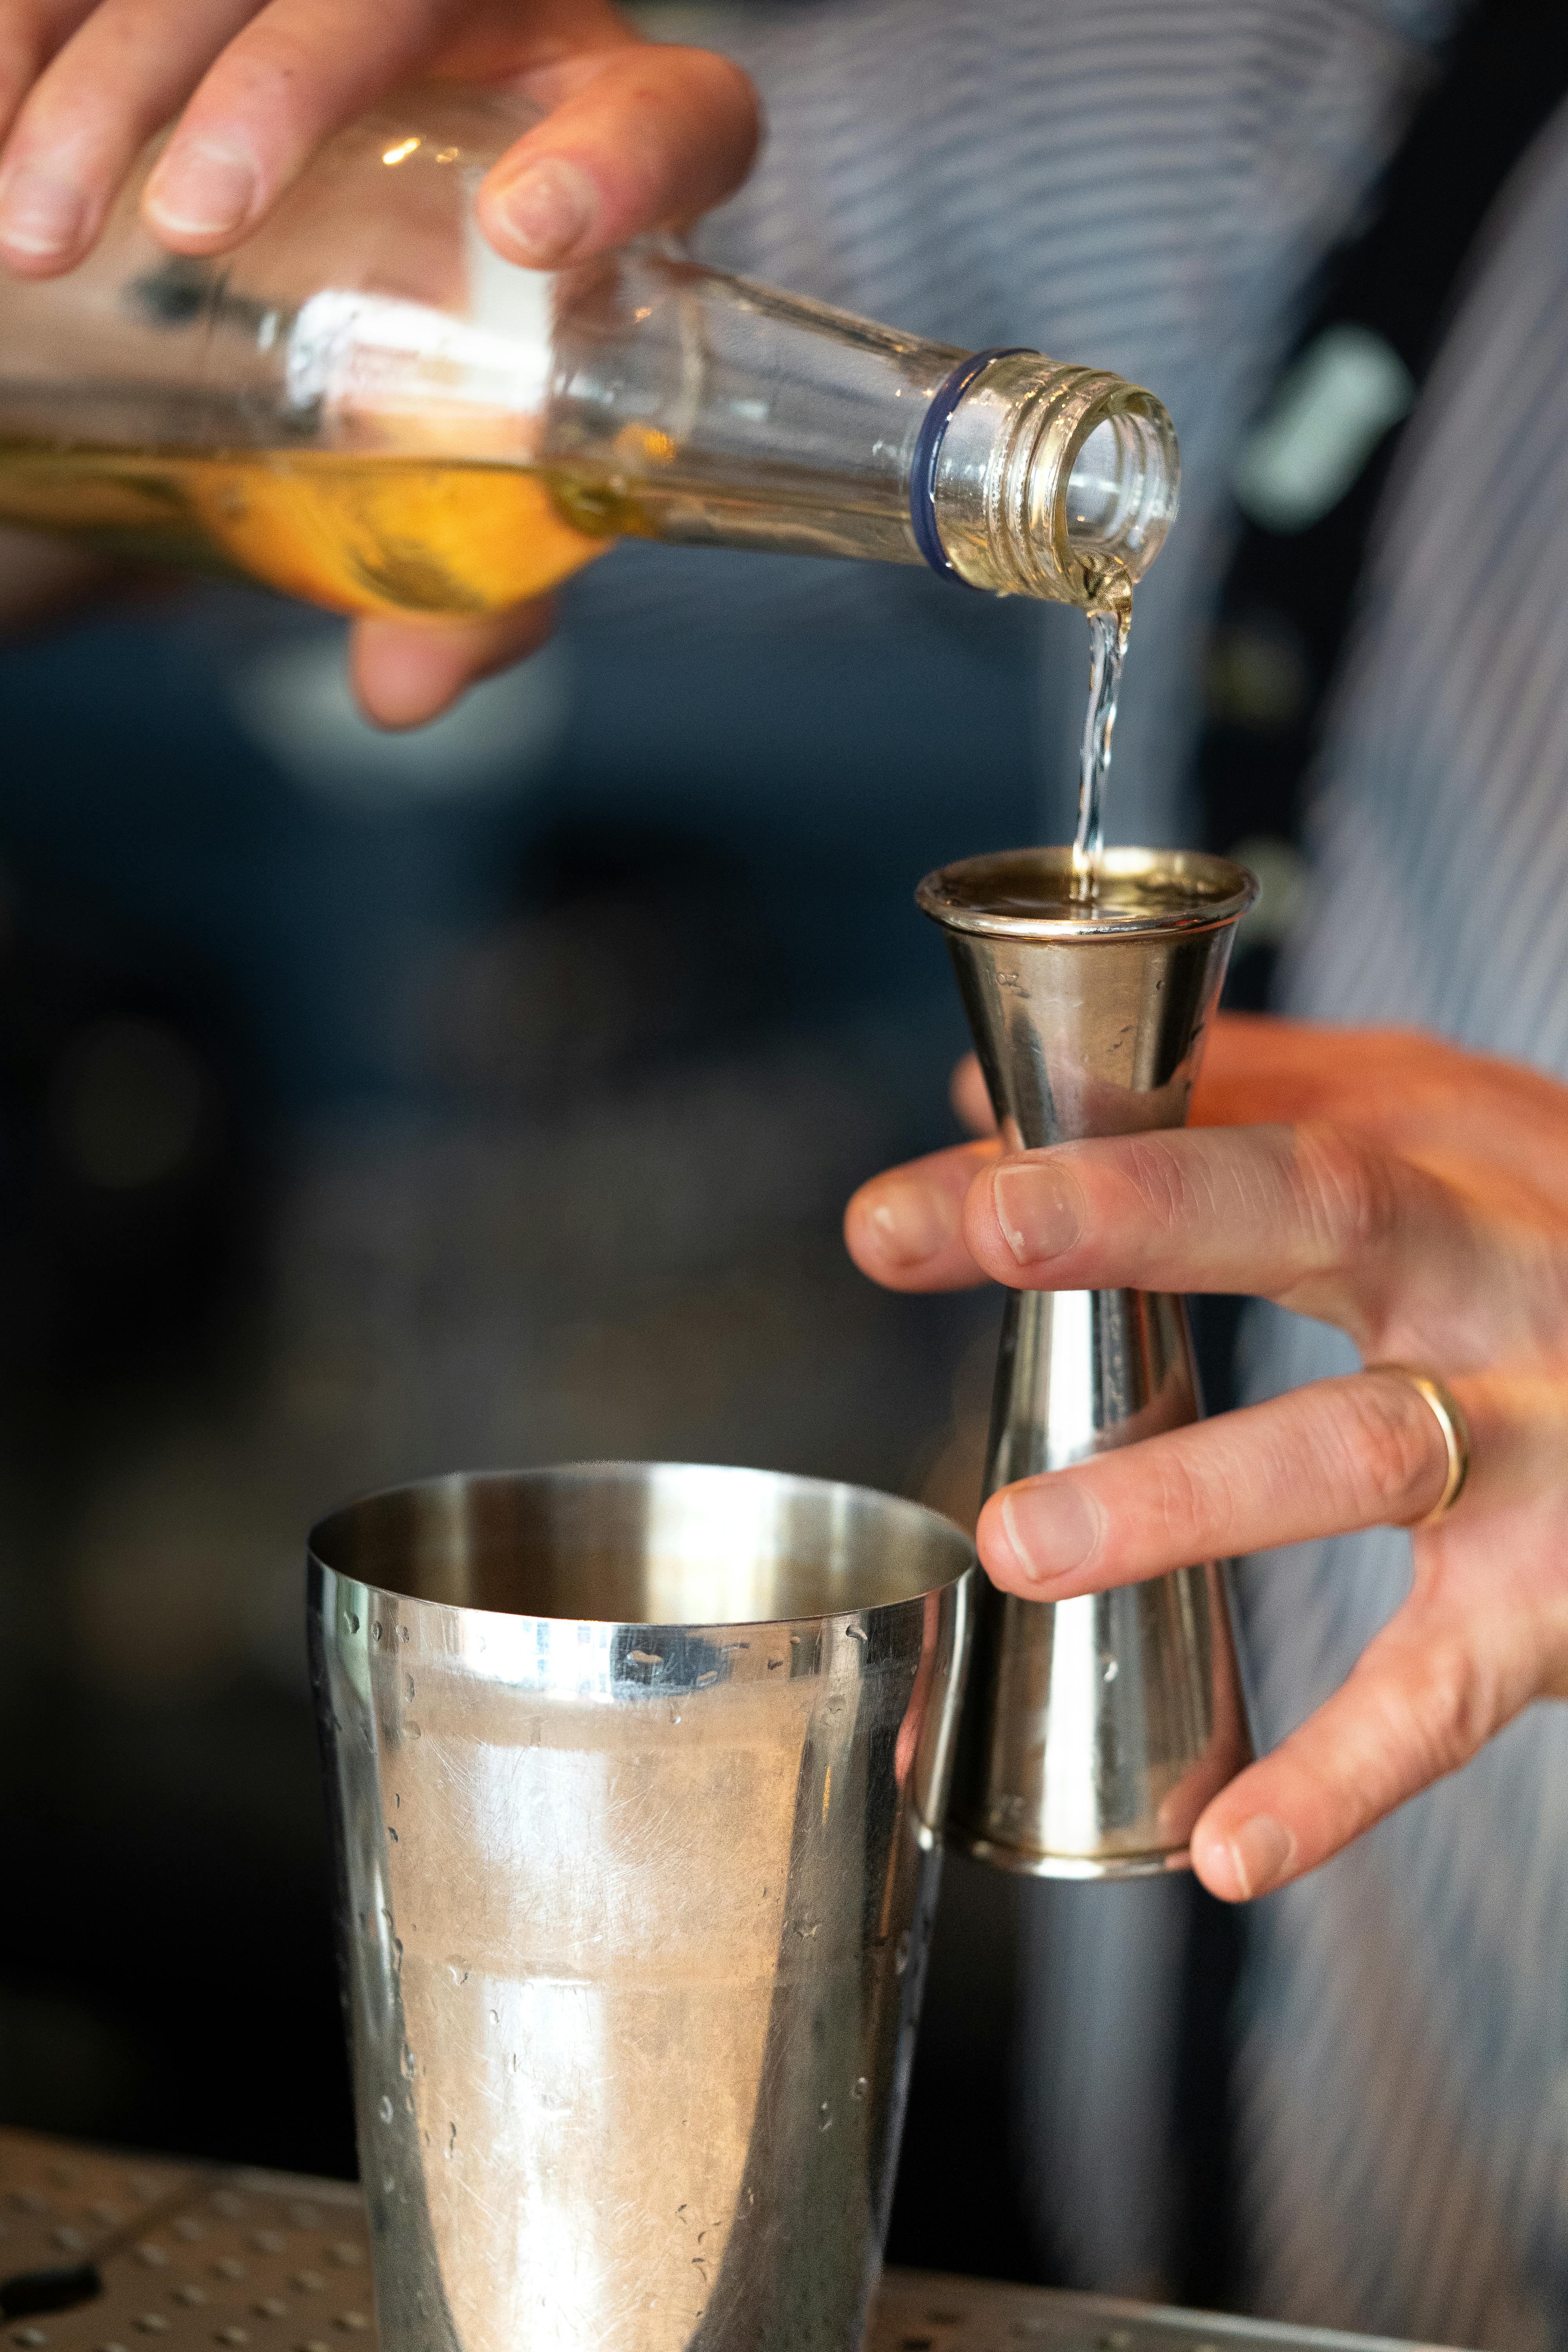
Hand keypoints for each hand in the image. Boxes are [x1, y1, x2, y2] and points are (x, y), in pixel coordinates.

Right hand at [0, 0, 757, 721]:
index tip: (526, 226)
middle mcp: (506, 30)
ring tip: (36, 236)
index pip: (675, 120)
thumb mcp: (481, 473)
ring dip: (114, 81)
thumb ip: (474, 584)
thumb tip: (403, 689)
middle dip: (280, 85)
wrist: (371, 274)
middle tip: (191, 225)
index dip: (620, 159)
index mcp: (617, 145)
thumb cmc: (462, 375)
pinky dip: (23, 47)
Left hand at [845, 1013, 1567, 1900]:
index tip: (920, 1199)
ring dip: (1185, 1493)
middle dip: (1148, 1213)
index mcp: (1436, 1157)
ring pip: (1359, 1447)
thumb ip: (1230, 1105)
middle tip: (990, 1227)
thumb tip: (992, 1096)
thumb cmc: (1558, 1238)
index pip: (1239, 1121)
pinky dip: (1345, 1773)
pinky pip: (1450, 1689)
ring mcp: (1543, 1436)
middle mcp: (1489, 1274)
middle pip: (1320, 1210)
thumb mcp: (1434, 1133)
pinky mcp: (1563, 1594)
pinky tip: (1227, 1851)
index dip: (1083, 1149)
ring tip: (1020, 1546)